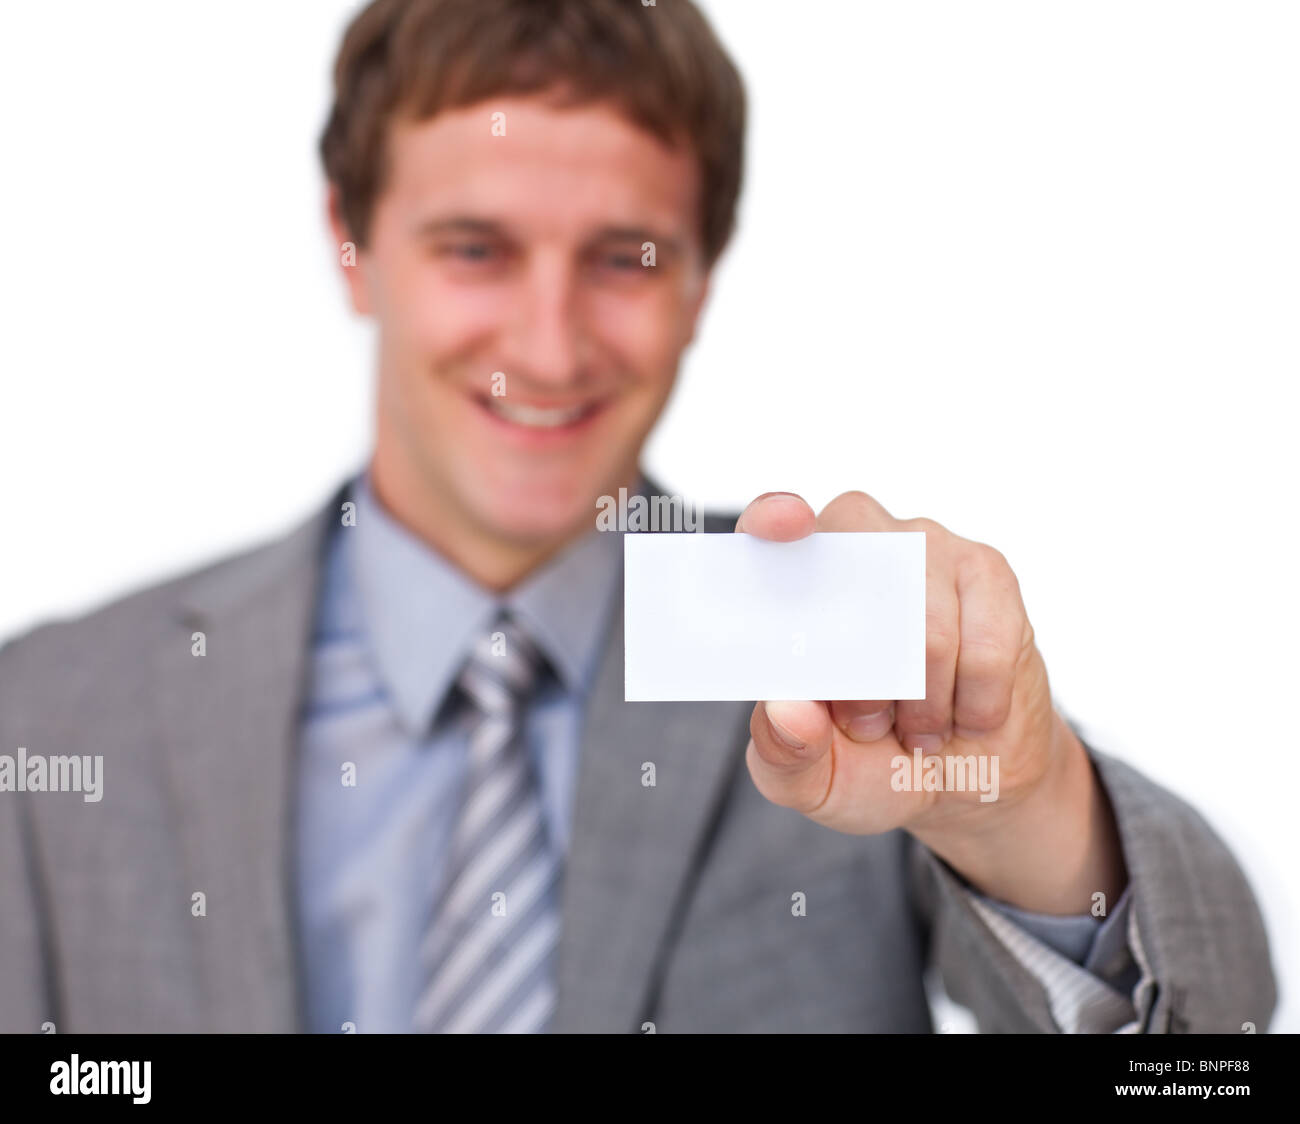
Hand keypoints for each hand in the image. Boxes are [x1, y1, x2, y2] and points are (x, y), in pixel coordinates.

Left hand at [738, 491, 1124, 913]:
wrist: (963, 781)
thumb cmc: (869, 765)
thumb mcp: (811, 782)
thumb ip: (782, 753)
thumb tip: (786, 709)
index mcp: (793, 588)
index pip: (770, 521)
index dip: (774, 516)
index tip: (783, 526)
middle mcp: (855, 549)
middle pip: (854, 556)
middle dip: (862, 653)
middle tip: (865, 723)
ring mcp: (924, 550)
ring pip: (924, 612)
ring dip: (923, 693)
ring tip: (917, 731)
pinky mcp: (987, 574)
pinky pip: (986, 638)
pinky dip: (975, 697)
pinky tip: (965, 717)